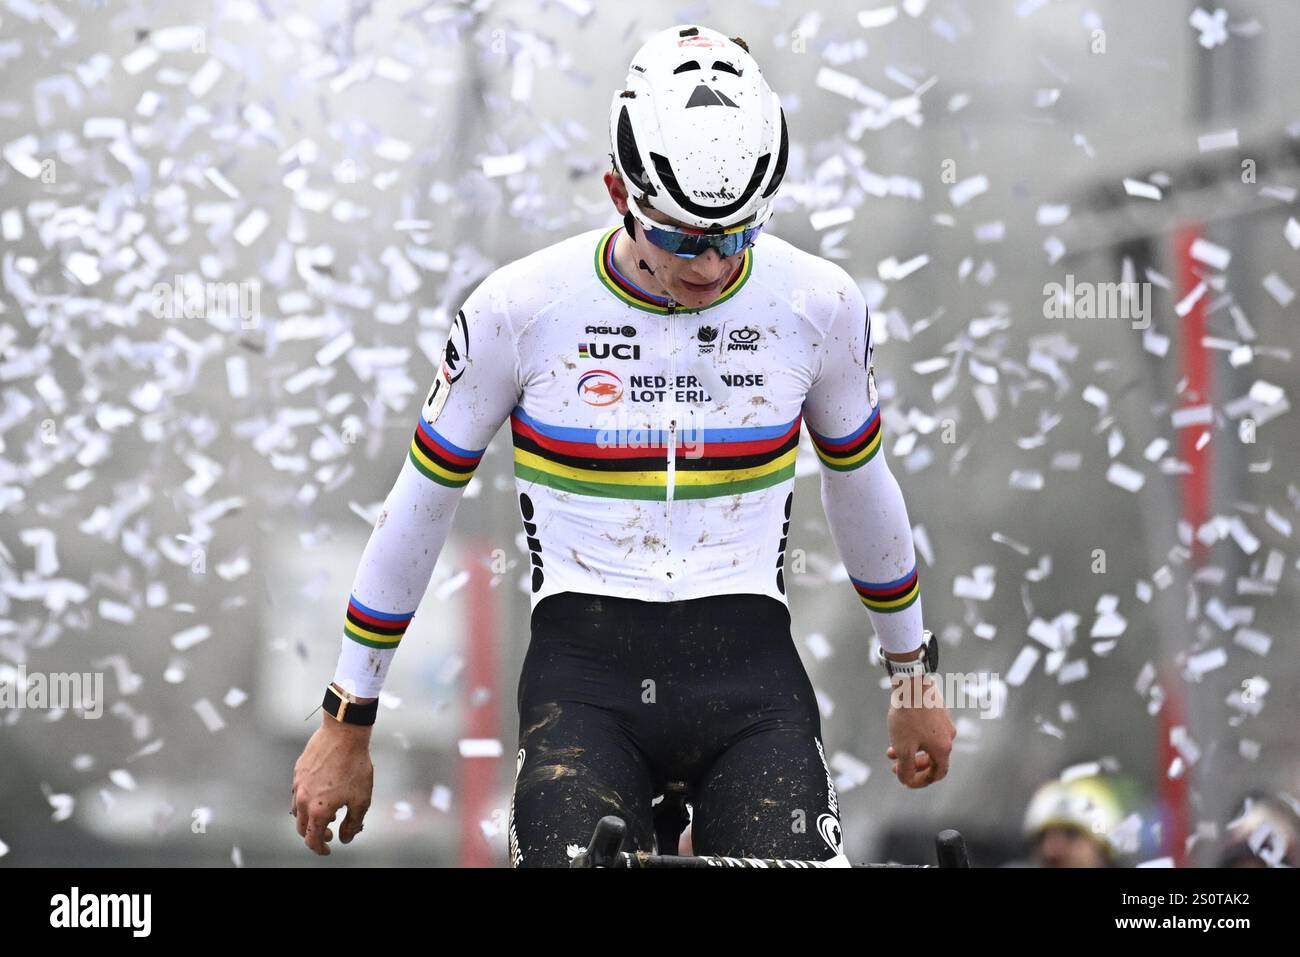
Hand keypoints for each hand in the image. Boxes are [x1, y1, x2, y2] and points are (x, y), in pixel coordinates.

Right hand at [292, 715, 373, 854]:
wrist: (344, 733)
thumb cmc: (355, 765)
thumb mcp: (361, 798)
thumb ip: (353, 822)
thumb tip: (346, 837)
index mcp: (318, 810)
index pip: (313, 839)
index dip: (320, 848)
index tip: (328, 850)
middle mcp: (302, 799)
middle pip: (301, 827)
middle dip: (314, 834)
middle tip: (330, 833)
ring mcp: (298, 784)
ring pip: (296, 809)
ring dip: (309, 816)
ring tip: (328, 812)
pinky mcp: (298, 770)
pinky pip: (298, 791)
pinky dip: (307, 799)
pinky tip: (322, 792)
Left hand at [885, 675, 955, 788]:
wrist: (912, 682)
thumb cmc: (908, 716)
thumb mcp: (903, 748)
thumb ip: (905, 769)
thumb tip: (906, 781)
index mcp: (943, 748)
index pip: (938, 774)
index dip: (922, 781)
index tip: (906, 780)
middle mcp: (948, 735)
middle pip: (932, 759)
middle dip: (912, 764)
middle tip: (895, 764)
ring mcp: (944, 721)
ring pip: (927, 743)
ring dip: (910, 749)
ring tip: (891, 748)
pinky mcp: (938, 709)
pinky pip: (927, 729)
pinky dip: (913, 735)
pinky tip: (898, 729)